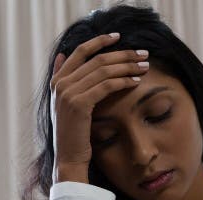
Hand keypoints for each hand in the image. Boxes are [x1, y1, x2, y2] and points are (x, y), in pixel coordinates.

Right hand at [49, 33, 148, 183]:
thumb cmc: (74, 135)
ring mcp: (68, 93)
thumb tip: (62, 55)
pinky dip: (124, 81)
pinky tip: (136, 82)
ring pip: (104, 70)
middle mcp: (60, 84)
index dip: (100, 41)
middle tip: (142, 53)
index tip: (119, 37)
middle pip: (97, 58)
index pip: (80, 51)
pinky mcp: (79, 104)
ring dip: (128, 66)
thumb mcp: (65, 104)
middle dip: (123, 54)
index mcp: (57, 81)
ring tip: (144, 66)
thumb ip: (64, 79)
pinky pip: (106, 85)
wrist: (68, 159)